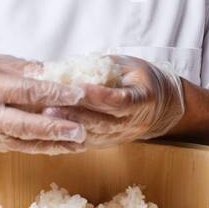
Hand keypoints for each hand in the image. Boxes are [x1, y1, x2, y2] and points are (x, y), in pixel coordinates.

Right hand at [0, 54, 87, 153]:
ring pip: (24, 141)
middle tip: (81, 129)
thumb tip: (58, 71)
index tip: (78, 93)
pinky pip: (19, 147)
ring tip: (79, 142)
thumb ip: (24, 69)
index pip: (25, 90)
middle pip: (24, 124)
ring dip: (53, 143)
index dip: (53, 93)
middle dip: (54, 128)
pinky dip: (42, 147)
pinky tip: (62, 146)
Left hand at [40, 55, 184, 148]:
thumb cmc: (141, 77)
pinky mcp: (112, 143)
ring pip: (94, 135)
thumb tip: (70, 66)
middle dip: (75, 114)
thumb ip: (102, 66)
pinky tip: (53, 131)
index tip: (75, 87)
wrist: (161, 103)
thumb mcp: (127, 64)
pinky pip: (90, 142)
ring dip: (69, 127)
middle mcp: (135, 122)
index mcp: (144, 99)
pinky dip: (71, 137)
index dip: (97, 95)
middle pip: (103, 122)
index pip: (119, 100)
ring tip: (47, 118)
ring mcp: (123, 136)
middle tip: (50, 107)